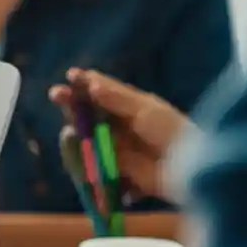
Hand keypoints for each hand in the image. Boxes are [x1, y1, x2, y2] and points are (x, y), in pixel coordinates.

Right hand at [49, 69, 192, 200]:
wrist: (189, 169)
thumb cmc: (171, 132)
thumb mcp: (145, 110)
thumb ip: (117, 98)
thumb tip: (91, 84)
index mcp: (131, 106)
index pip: (103, 90)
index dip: (85, 82)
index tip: (70, 75)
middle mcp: (122, 125)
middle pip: (90, 113)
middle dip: (72, 104)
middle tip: (57, 95)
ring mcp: (119, 148)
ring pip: (88, 138)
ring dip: (76, 134)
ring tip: (69, 131)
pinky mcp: (118, 171)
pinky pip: (95, 165)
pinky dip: (86, 162)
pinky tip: (81, 156)